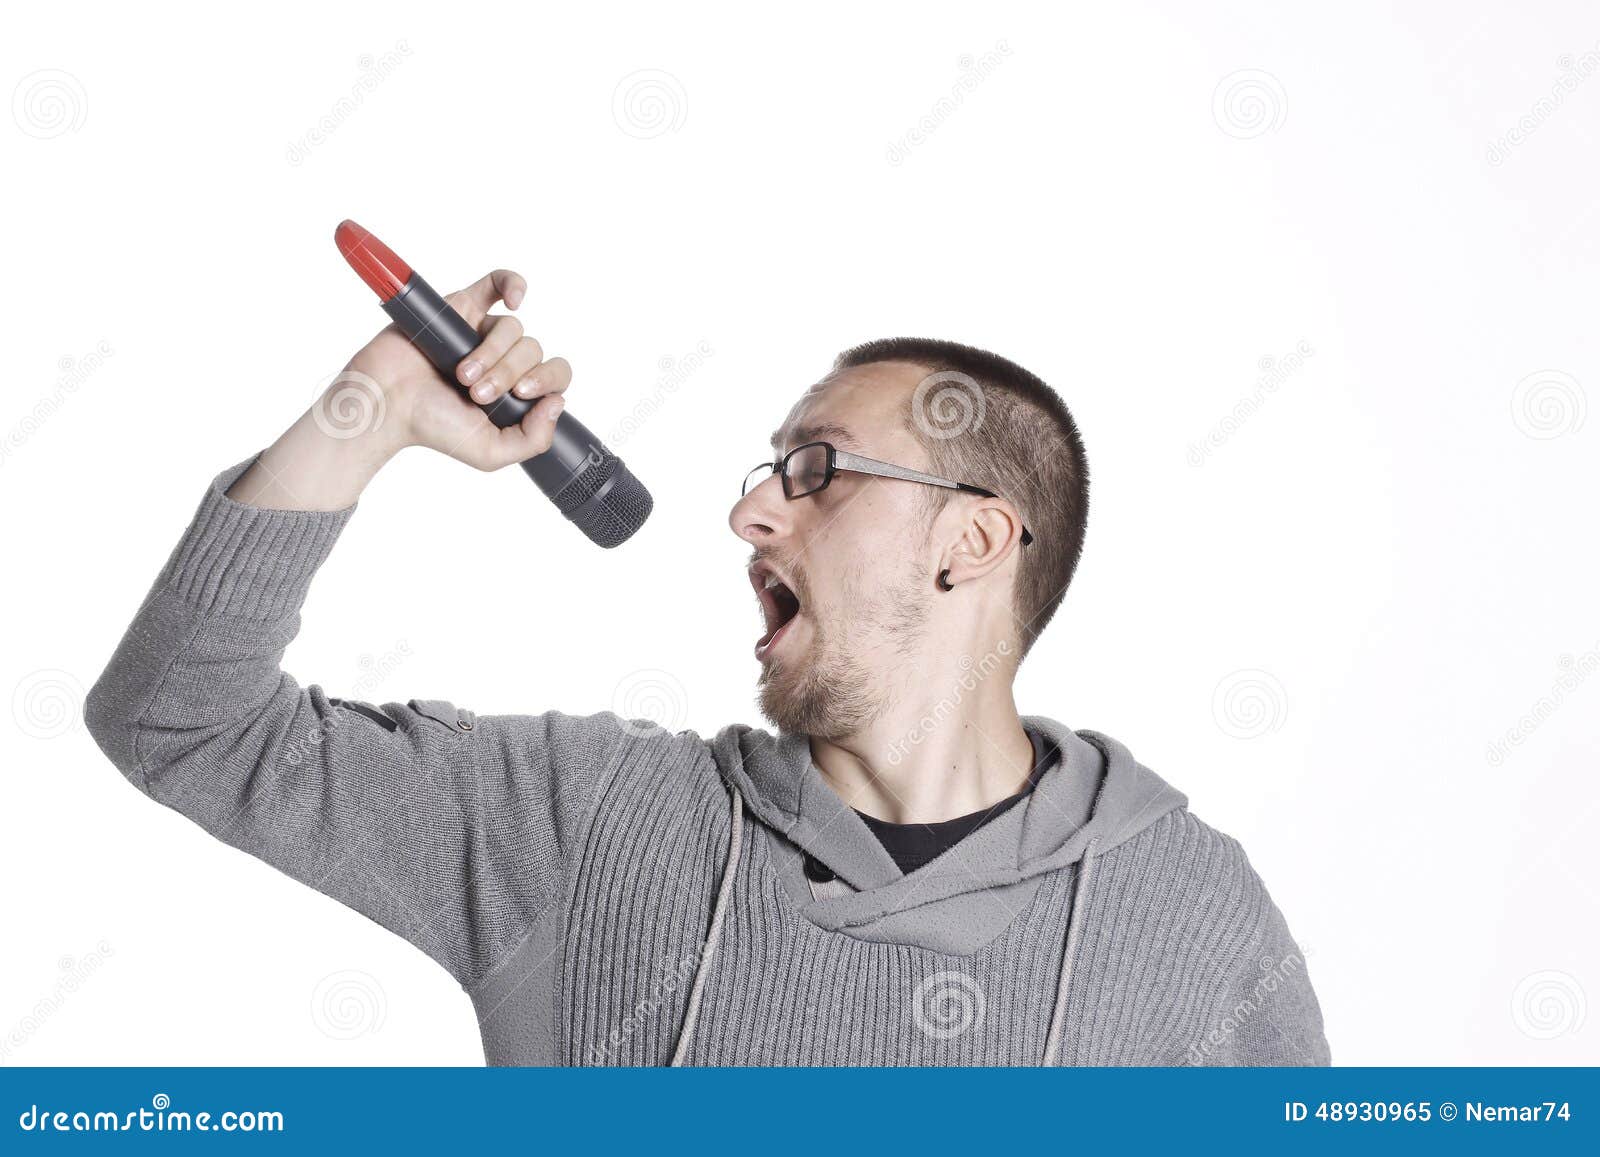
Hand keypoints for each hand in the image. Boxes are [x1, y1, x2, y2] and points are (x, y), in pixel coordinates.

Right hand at [342, 269, 571, 469]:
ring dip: (492, 353)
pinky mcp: (462, 307)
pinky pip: (497, 284)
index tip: (519, 395)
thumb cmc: (432, 427)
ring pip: (513, 328)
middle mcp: (505, 360)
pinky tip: (516, 301)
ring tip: (462, 373)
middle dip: (508, 373)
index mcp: (517, 390)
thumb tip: (559, 402)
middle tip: (477, 392)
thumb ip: (533, 440)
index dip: (545, 381)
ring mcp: (483, 332)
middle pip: (532, 350)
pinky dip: (513, 284)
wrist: (387, 403)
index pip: (555, 375)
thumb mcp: (491, 452)